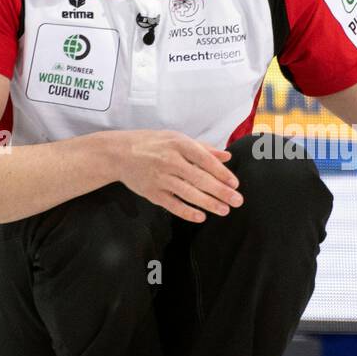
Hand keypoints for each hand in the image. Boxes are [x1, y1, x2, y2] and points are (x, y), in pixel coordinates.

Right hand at [112, 130, 243, 221]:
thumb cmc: (153, 143)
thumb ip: (203, 148)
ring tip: (224, 210)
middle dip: (220, 191)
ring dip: (208, 203)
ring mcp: (160, 178)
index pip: (205, 160)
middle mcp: (170, 161)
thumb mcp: (177, 138)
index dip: (222, 173)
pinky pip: (172, 204)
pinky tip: (201, 217)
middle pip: (199, 179)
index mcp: (179, 144)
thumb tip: (227, 156)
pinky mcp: (152, 192)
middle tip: (237, 201)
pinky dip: (187, 212)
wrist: (119, 153)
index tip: (235, 183)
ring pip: (188, 193)